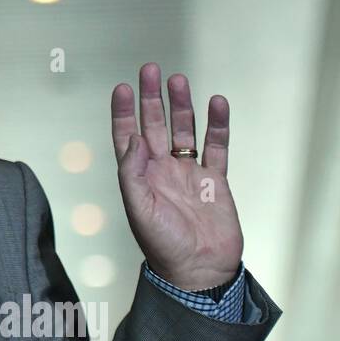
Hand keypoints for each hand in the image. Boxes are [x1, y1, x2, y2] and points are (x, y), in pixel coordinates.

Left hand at [110, 63, 242, 291]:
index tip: (121, 87)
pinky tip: (216, 102)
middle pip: (155, 125)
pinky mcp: (216, 180)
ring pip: (185, 130)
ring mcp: (190, 173)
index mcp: (139, 177)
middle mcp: (162, 170)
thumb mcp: (139, 208)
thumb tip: (134, 136)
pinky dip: (217, 125)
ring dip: (181, 105)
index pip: (127, 136)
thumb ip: (132, 171)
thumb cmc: (164, 246)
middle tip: (150, 69)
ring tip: (178, 80)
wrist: (201, 272)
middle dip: (151, 98)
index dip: (123, 112)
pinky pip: (217, 146)